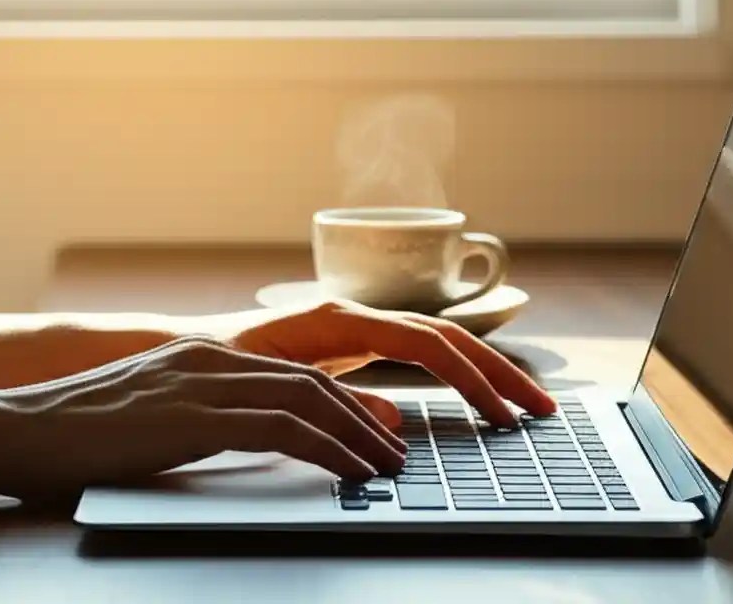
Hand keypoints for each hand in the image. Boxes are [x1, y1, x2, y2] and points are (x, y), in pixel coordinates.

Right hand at [0, 336, 406, 492]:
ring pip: (310, 398)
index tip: (374, 432)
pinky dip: (327, 448)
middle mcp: (211, 358)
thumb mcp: (154, 420)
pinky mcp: (194, 414)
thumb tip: (257, 444)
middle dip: (364, 418)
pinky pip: (283, 428)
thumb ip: (206, 422)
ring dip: (358, 434)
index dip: (344, 403)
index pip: (295, 374)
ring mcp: (203, 381)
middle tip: (396, 451)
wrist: (15, 430)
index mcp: (205, 356)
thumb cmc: (78, 437)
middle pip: (314, 381)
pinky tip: (350, 470)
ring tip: (387, 466)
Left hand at [226, 301, 555, 427]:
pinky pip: (422, 355)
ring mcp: (363, 328)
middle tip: (543, 409)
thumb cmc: (221, 366)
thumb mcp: (268, 387)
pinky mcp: (360, 345)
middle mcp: (359, 316)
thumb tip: (394, 416)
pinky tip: (478, 395)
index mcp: (342, 320)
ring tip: (526, 404)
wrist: (190, 352)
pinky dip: (457, 374)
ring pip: (441, 343)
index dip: (471, 379)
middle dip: (499, 372)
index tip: (501, 414)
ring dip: (486, 371)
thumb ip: (331, 398)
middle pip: (449, 337)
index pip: (429, 345)